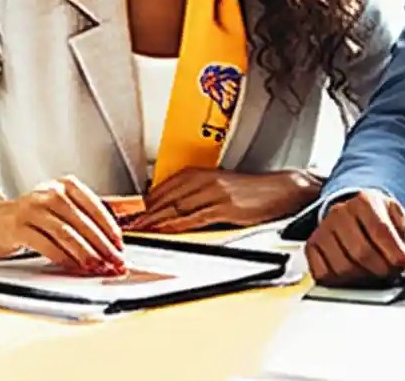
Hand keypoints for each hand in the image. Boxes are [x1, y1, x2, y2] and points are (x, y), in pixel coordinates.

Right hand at [0, 178, 124, 274]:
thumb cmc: (37, 214)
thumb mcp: (68, 205)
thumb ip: (99, 207)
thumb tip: (137, 206)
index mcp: (67, 185)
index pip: (96, 206)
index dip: (110, 228)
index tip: (120, 245)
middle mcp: (50, 192)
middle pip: (83, 222)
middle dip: (102, 245)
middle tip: (114, 261)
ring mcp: (32, 208)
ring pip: (66, 234)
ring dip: (85, 254)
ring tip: (98, 267)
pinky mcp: (18, 227)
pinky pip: (46, 244)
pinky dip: (63, 258)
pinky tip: (74, 267)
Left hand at [127, 168, 321, 232]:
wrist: (283, 191)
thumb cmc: (253, 192)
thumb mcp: (219, 187)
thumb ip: (193, 196)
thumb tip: (168, 210)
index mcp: (199, 173)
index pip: (160, 188)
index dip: (139, 203)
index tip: (123, 214)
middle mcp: (204, 180)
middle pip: (163, 199)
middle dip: (140, 213)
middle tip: (121, 225)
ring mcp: (214, 193)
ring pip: (174, 208)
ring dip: (151, 221)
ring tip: (135, 231)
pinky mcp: (225, 207)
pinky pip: (192, 218)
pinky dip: (173, 225)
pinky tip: (161, 231)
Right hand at [305, 190, 404, 285]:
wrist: (355, 212)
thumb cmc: (379, 219)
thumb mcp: (400, 223)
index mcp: (365, 201)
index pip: (381, 231)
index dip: (397, 255)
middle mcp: (340, 213)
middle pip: (362, 252)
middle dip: (382, 270)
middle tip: (393, 274)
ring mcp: (323, 229)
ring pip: (343, 267)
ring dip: (364, 280)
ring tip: (376, 275)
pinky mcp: (312, 246)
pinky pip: (323, 274)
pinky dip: (341, 282)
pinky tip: (355, 275)